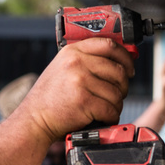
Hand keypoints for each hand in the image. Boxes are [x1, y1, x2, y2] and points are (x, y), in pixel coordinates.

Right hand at [9, 38, 134, 147]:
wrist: (34, 118)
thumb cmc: (50, 97)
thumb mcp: (63, 68)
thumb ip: (85, 60)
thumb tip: (118, 62)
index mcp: (73, 51)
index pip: (109, 45)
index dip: (125, 57)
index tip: (130, 67)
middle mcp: (77, 62)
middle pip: (118, 70)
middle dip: (123, 86)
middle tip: (118, 94)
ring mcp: (80, 81)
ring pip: (116, 92)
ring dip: (116, 104)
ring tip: (107, 108)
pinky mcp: (84, 101)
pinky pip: (111, 109)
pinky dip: (111, 116)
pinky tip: (104, 118)